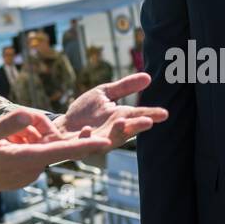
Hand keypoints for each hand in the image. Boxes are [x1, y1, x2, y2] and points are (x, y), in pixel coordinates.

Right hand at [0, 109, 111, 202]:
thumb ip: (5, 125)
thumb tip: (29, 114)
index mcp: (24, 160)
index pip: (62, 153)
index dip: (85, 146)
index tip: (106, 142)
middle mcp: (31, 170)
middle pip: (52, 143)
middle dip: (47, 130)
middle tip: (22, 125)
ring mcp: (27, 174)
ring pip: (42, 146)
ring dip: (30, 135)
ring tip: (0, 136)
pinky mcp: (22, 173)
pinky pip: (34, 153)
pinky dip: (25, 142)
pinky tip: (2, 142)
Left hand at [52, 72, 167, 147]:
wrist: (60, 126)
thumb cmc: (85, 111)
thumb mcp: (105, 93)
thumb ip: (125, 87)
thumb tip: (148, 77)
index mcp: (119, 118)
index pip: (138, 116)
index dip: (151, 115)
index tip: (164, 113)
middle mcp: (111, 132)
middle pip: (127, 130)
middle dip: (136, 126)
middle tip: (148, 121)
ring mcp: (96, 141)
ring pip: (108, 140)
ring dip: (116, 133)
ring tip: (122, 123)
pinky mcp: (78, 146)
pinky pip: (82, 144)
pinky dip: (86, 138)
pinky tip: (87, 130)